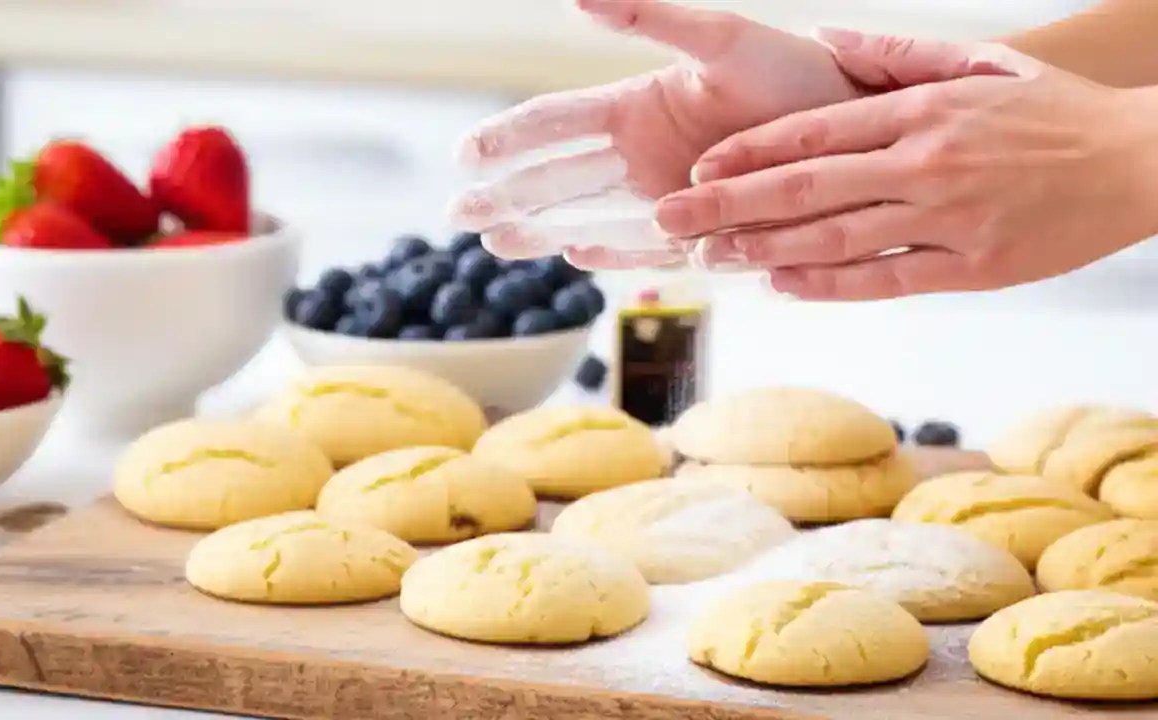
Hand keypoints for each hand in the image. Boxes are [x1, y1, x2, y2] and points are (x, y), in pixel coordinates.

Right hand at [447, 0, 859, 268]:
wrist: (855, 124)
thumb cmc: (793, 71)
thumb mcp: (721, 37)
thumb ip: (648, 18)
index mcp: (633, 105)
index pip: (553, 122)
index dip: (508, 137)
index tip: (465, 153)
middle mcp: (639, 156)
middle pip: (554, 178)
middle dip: (504, 195)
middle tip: (459, 213)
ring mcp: (662, 199)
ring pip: (584, 218)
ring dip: (539, 230)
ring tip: (494, 242)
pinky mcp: (696, 235)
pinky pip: (643, 250)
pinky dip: (610, 252)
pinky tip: (575, 253)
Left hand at [656, 30, 1157, 299]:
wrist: (1142, 161)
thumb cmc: (1054, 113)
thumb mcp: (978, 64)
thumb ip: (895, 54)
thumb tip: (821, 37)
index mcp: (921, 112)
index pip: (811, 133)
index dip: (745, 154)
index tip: (697, 170)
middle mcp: (924, 164)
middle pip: (803, 189)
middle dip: (725, 206)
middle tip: (670, 222)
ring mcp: (946, 220)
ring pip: (833, 239)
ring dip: (760, 249)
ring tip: (709, 258)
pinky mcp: (972, 269)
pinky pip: (882, 280)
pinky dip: (826, 284)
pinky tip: (780, 283)